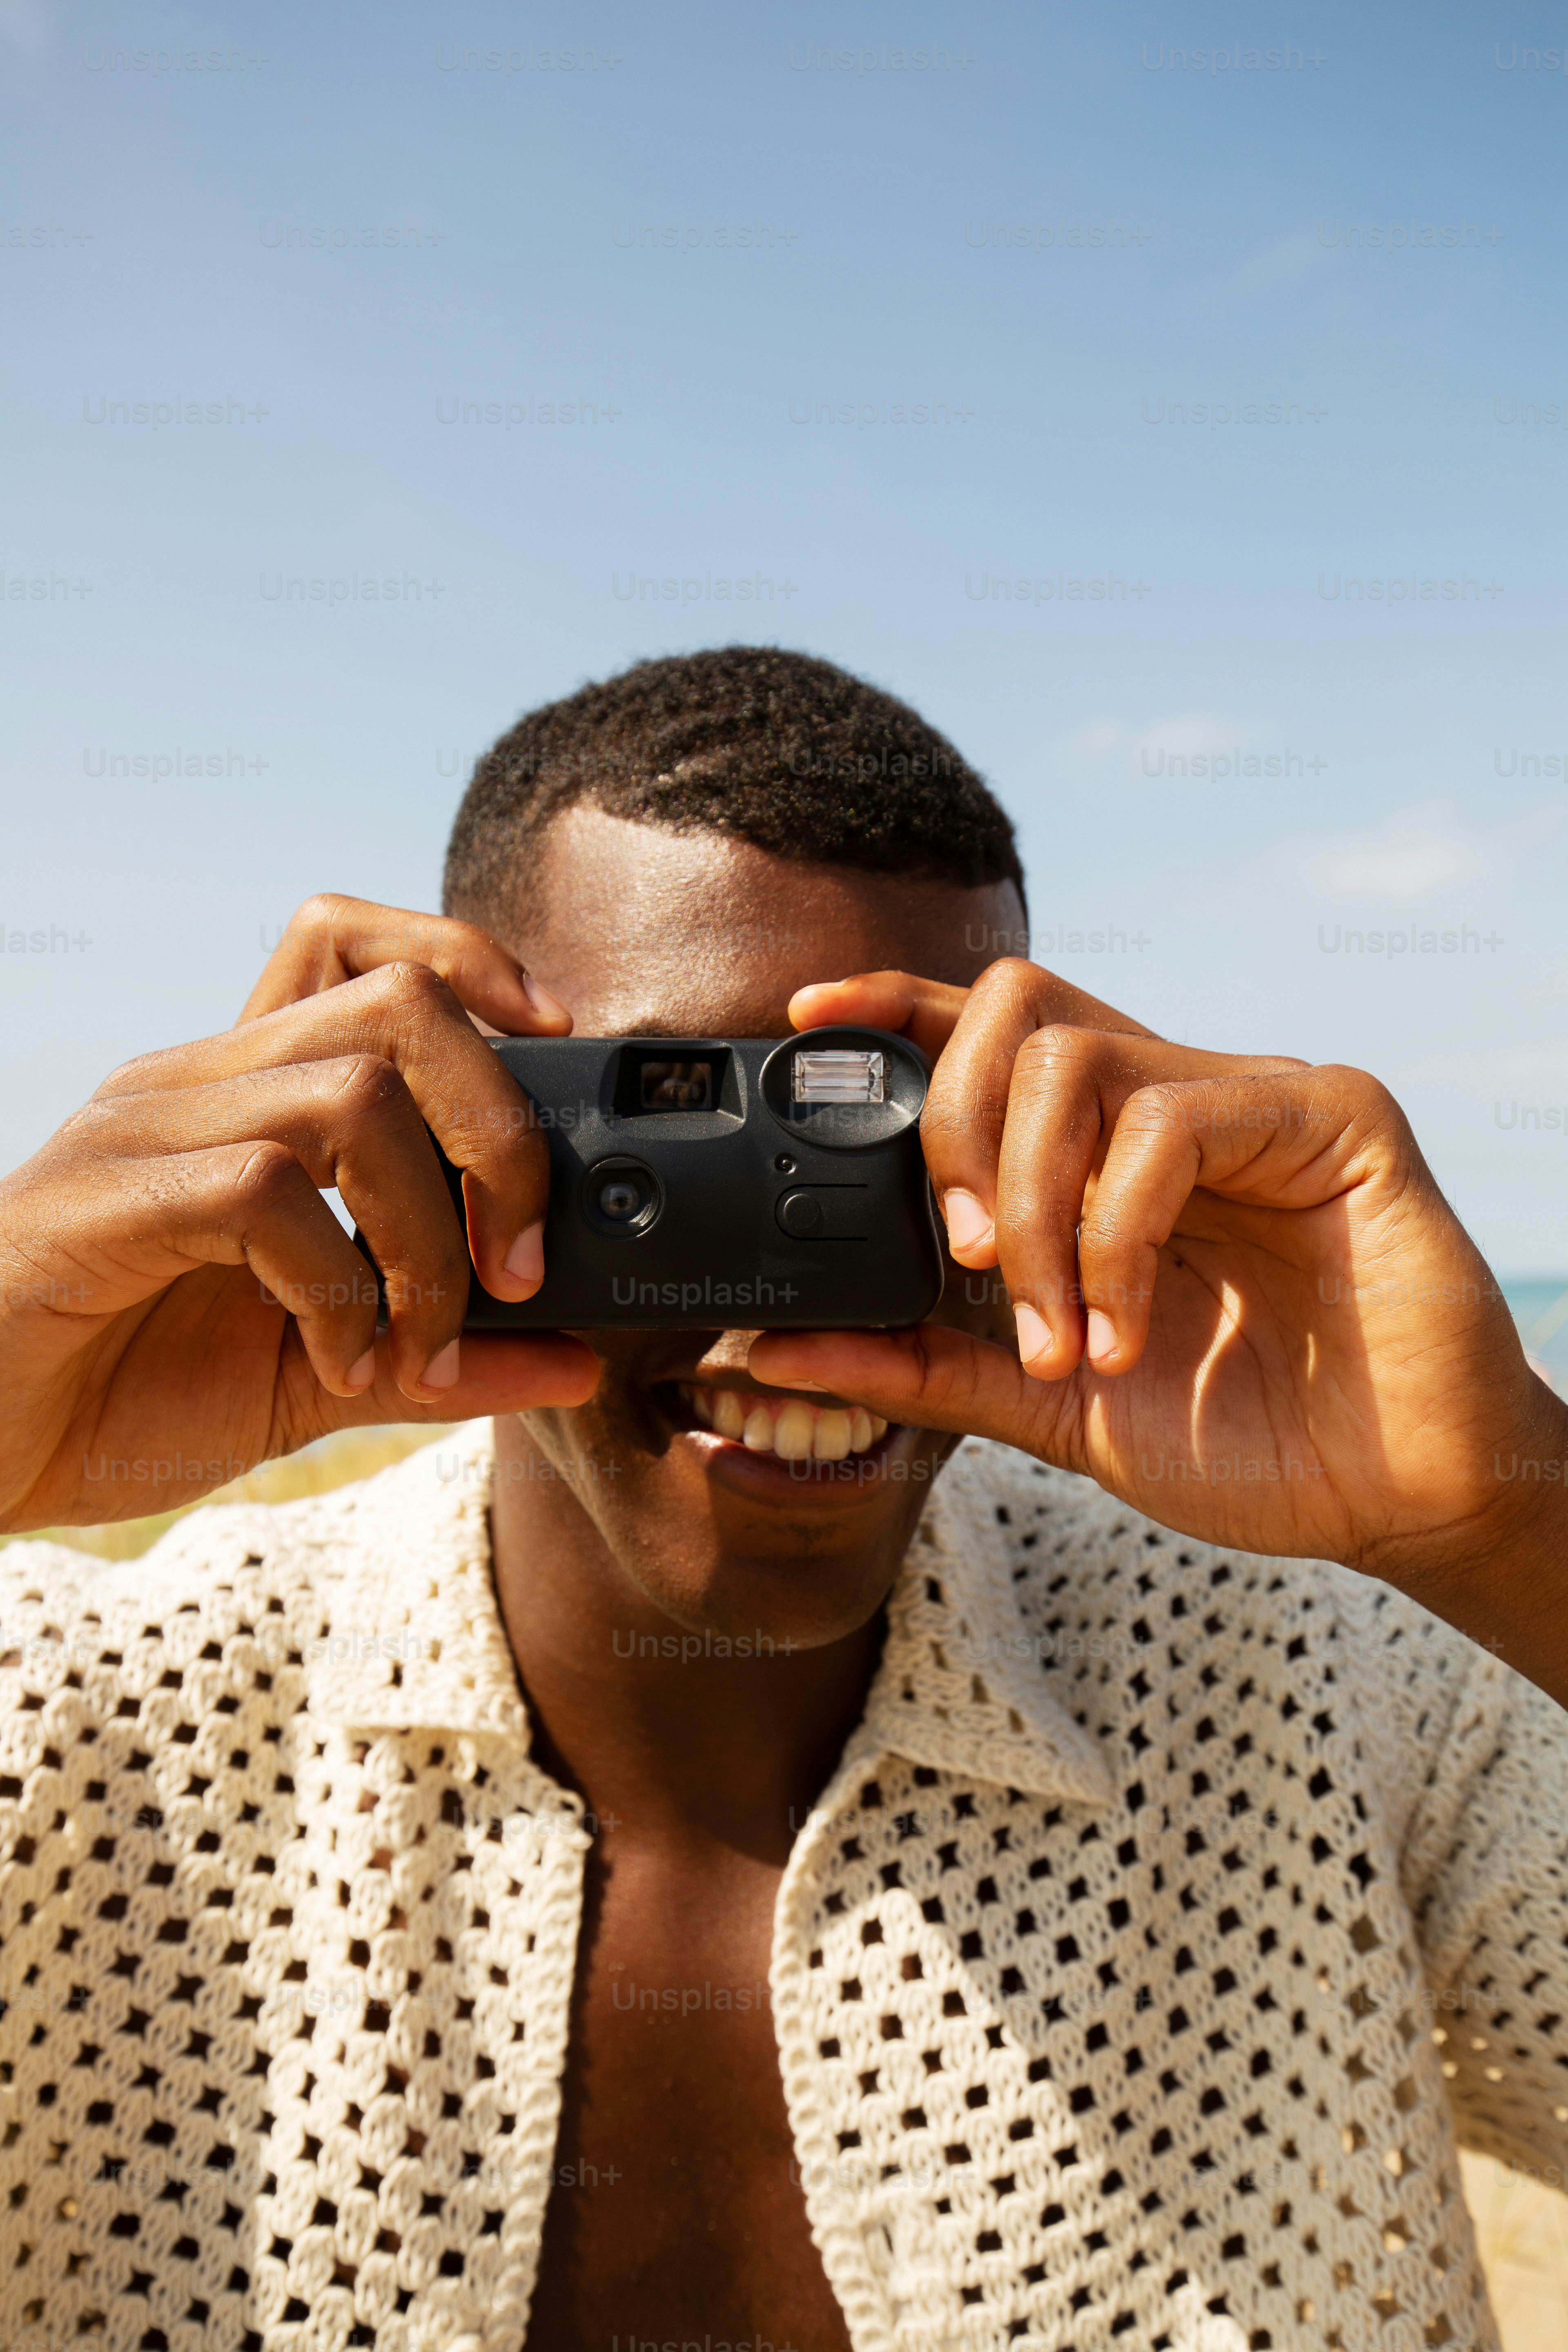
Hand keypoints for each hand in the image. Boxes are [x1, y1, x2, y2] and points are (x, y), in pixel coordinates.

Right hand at [0, 896, 596, 1530]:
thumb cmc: (122, 1394)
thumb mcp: (319, 1376)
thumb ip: (443, 1357)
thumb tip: (579, 1354)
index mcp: (244, 1098)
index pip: (353, 946)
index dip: (470, 961)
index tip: (553, 1043)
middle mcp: (197, 1085)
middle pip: (400, 1007)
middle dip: (501, 1129)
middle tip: (518, 1260)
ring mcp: (145, 1131)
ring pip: (351, 1095)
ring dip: (425, 1233)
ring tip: (418, 1339)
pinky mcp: (105, 1199)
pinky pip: (264, 1192)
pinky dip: (336, 1287)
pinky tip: (335, 1357)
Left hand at [754, 962, 1565, 1606]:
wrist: (1391, 1499)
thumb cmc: (1244, 1440)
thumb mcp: (1048, 1401)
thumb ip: (921, 1367)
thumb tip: (771, 1350)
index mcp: (1106, 1150)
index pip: (989, 1031)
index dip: (896, 1003)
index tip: (808, 1021)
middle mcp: (1172, 1101)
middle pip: (1015, 1015)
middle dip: (956, 1136)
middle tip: (966, 1257)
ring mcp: (1253, 1096)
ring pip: (1076, 1063)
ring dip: (1033, 1209)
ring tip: (1060, 1328)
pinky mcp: (1330, 1112)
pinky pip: (1172, 1122)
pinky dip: (1118, 1234)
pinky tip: (1128, 1327)